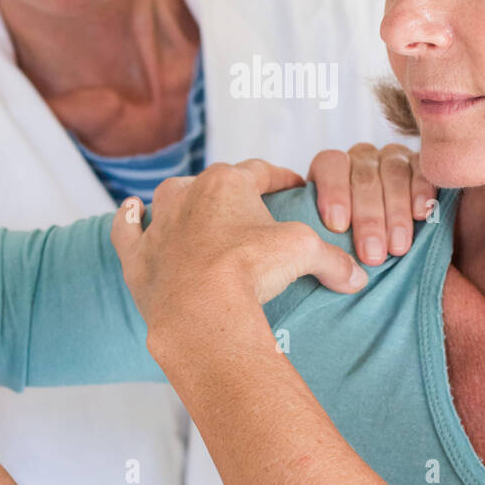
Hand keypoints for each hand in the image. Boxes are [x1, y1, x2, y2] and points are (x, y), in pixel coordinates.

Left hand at [109, 159, 367, 348]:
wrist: (200, 312)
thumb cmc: (251, 272)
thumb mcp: (304, 255)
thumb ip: (333, 260)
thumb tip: (358, 277)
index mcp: (229, 183)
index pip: (261, 172)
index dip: (280, 178)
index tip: (293, 186)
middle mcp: (189, 193)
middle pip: (215, 183)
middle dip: (233, 192)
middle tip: (251, 210)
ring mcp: (159, 224)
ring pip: (169, 198)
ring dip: (182, 202)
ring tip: (195, 209)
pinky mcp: (137, 256)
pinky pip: (126, 228)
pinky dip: (128, 219)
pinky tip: (131, 210)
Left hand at [307, 143, 436, 265]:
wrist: (394, 242)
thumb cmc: (352, 242)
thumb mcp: (333, 235)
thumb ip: (325, 236)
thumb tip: (320, 253)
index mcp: (334, 166)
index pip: (330, 165)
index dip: (333, 192)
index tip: (337, 226)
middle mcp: (364, 158)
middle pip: (365, 178)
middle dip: (369, 219)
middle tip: (372, 254)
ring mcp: (394, 159)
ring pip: (394, 174)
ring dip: (396, 213)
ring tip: (397, 248)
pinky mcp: (422, 164)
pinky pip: (422, 171)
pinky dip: (422, 192)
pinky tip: (420, 215)